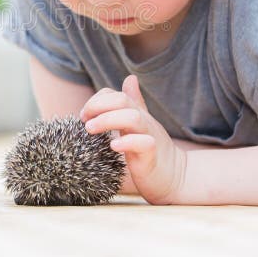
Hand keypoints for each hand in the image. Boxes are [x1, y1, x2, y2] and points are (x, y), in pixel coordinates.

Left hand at [79, 74, 186, 204]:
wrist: (174, 177)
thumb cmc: (151, 151)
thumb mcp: (140, 125)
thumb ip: (133, 104)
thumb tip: (131, 78)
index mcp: (137, 114)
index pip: (116, 95)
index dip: (97, 100)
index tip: (83, 116)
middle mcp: (143, 122)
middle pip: (123, 101)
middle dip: (98, 106)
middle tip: (84, 120)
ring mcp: (150, 136)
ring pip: (133, 118)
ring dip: (108, 120)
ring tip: (91, 129)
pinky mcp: (152, 155)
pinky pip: (144, 143)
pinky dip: (127, 142)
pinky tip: (113, 146)